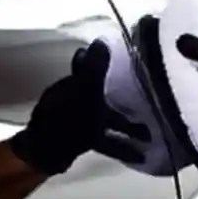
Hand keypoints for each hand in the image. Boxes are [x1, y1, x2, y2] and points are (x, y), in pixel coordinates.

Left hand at [10, 41, 148, 174]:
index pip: (89, 68)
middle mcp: (74, 101)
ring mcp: (77, 123)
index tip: (125, 64)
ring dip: (129, 130)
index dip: (103, 64)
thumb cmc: (68, 118)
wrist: (46, 154)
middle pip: (104, 98)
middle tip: (149, 106)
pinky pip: (106, 142)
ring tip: (151, 139)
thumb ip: (94, 68)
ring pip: (108, 122)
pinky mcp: (81, 143)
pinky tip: (139, 156)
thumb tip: (100, 41)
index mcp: (74, 85)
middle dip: (126, 104)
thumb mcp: (85, 90)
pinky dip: (122, 148)